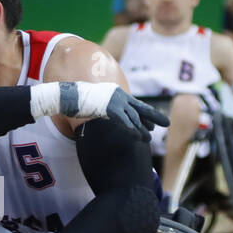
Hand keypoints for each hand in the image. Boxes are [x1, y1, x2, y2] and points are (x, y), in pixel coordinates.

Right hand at [31, 82, 169, 139]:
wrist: (66, 96)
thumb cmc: (75, 101)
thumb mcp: (93, 103)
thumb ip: (103, 108)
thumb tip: (104, 114)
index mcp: (116, 93)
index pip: (134, 105)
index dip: (145, 114)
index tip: (154, 123)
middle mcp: (118, 95)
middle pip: (140, 108)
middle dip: (154, 116)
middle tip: (167, 123)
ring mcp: (114, 101)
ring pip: (134, 117)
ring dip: (142, 128)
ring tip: (149, 139)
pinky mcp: (109, 108)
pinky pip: (124, 121)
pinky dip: (132, 129)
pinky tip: (138, 136)